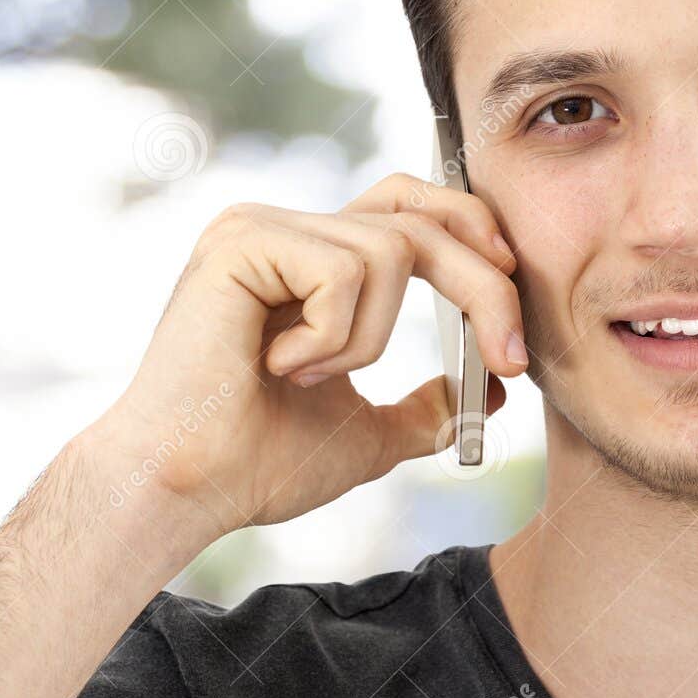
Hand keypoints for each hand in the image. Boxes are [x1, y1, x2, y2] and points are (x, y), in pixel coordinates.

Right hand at [75, 173, 525, 539]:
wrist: (185, 490)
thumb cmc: (257, 464)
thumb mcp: (369, 436)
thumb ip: (428, 407)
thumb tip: (494, 386)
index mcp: (311, 259)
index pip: (412, 206)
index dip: (473, 234)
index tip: (512, 302)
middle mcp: (284, 227)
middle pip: (421, 215)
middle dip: (483, 285)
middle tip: (509, 356)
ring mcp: (259, 226)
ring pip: (390, 251)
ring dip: (372, 338)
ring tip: (311, 378)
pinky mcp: (241, 241)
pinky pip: (344, 273)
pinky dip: (334, 337)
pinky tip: (279, 367)